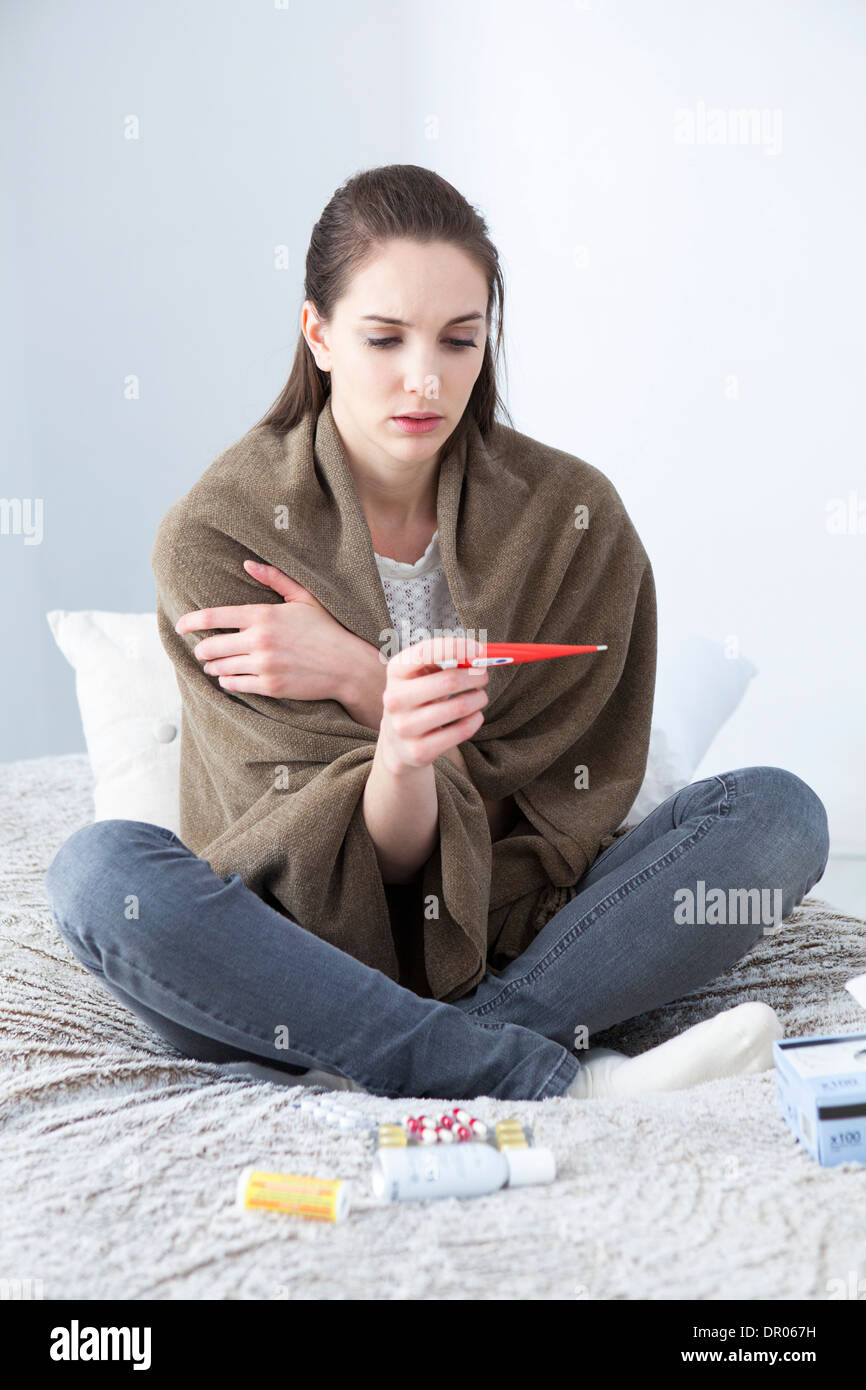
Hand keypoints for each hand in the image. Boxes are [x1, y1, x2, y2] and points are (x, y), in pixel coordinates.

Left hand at [174, 560, 356, 700]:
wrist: (346, 664)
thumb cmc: (325, 628)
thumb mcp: (303, 597)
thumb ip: (274, 578)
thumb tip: (247, 564)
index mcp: (263, 615)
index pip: (214, 617)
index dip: (191, 621)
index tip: (181, 625)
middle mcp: (259, 640)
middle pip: (211, 647)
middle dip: (202, 649)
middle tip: (202, 650)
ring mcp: (263, 665)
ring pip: (220, 668)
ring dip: (212, 666)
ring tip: (213, 664)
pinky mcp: (269, 686)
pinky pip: (235, 685)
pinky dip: (227, 681)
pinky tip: (229, 678)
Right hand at [378, 636, 488, 773]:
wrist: (397, 741)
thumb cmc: (419, 697)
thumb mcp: (421, 674)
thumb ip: (445, 659)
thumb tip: (478, 654)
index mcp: (396, 672)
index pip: (425, 652)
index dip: (456, 647)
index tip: (479, 650)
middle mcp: (395, 698)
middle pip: (450, 681)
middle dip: (476, 676)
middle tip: (484, 676)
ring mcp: (405, 727)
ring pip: (460, 707)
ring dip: (479, 698)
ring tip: (480, 697)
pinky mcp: (418, 750)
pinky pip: (461, 731)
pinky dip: (475, 720)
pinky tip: (474, 716)